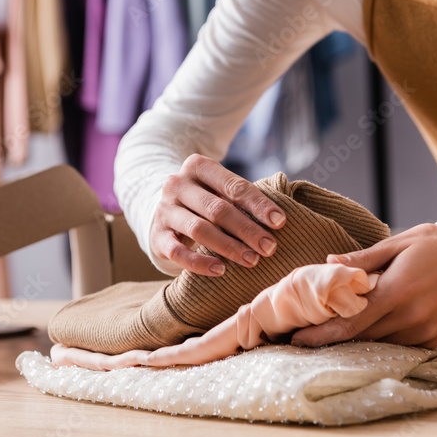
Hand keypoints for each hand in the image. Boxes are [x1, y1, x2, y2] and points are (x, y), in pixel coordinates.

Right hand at [150, 154, 285, 276]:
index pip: (233, 185)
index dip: (258, 205)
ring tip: (252, 260)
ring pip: (199, 230)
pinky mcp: (156, 236)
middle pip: (217, 209)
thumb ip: (242, 196)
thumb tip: (279, 219)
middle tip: (270, 247)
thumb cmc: (205, 200)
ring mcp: (164, 210)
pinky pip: (178, 252)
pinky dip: (199, 263)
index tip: (280, 222)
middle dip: (247, 229)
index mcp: (197, 166)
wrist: (165, 211)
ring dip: (229, 247)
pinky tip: (220, 270)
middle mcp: (177, 184)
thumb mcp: (219, 189)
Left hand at [290, 223, 436, 348]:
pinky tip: (371, 329)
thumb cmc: (436, 245)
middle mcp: (410, 316)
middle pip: (361, 337)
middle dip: (333, 338)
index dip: (321, 334)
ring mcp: (423, 331)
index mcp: (396, 290)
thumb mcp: (398, 243)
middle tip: (306, 337)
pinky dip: (382, 339)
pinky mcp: (433, 338)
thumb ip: (363, 258)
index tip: (297, 338)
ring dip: (358, 339)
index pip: (350, 321)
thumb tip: (329, 263)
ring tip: (335, 331)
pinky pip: (399, 345)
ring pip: (379, 344)